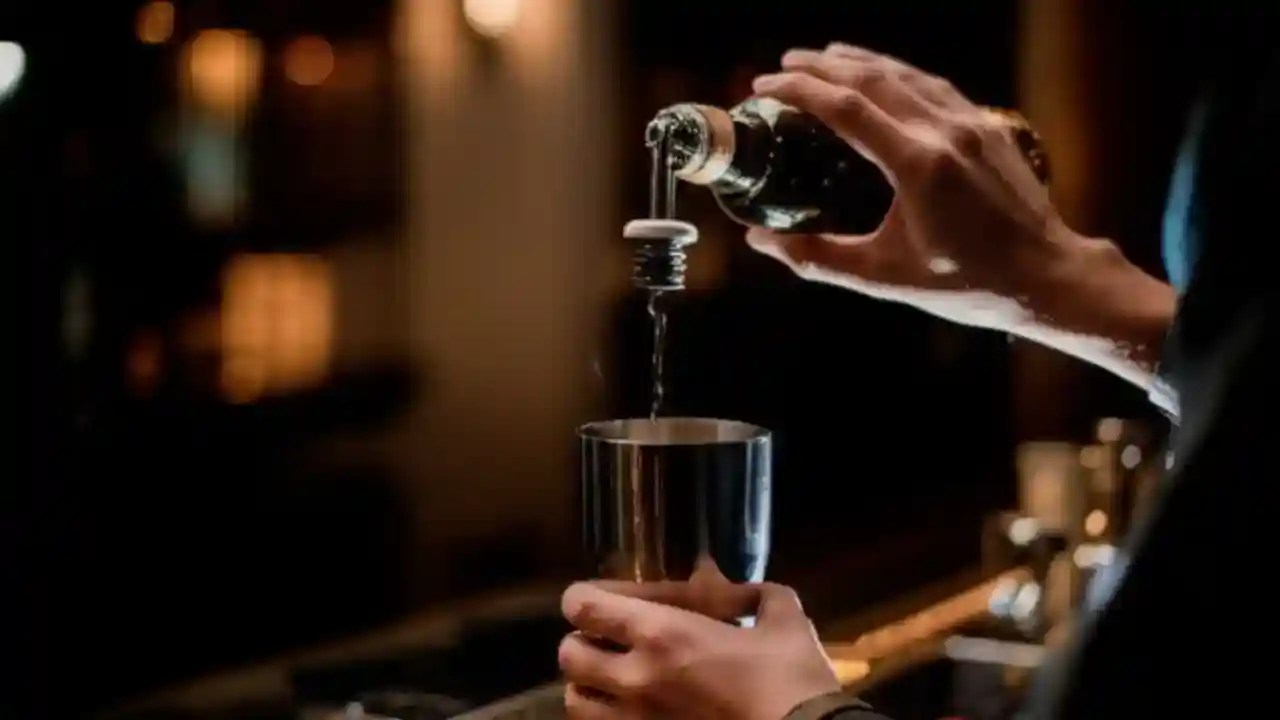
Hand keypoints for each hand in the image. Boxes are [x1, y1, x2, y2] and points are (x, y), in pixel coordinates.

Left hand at [558, 581, 840, 719]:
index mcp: (662, 635)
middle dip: (583, 643)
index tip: (603, 599)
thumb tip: (733, 583)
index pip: (582, 606)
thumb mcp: (782, 620)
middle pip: (568, 655)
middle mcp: (636, 679)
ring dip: (589, 685)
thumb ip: (753, 594)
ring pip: (576, 701)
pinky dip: (609, 718)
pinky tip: (638, 710)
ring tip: (615, 681)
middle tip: (610, 641)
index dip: (585, 598)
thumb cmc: (792, 678)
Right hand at [747, 43, 1176, 402]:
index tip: (765, 87)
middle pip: (873, 78)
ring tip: (824, 57)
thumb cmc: (967, 285)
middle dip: (821, 65)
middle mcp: (945, 133)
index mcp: (918, 166)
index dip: (799, 91)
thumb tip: (760, 240)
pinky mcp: (989, 127)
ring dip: (860, 60)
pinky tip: (883, 75)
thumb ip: (817, 257)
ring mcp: (971, 124)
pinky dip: (898, 72)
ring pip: (906, 73)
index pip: (846, 109)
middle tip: (782, 66)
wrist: (1045, 277)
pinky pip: (934, 86)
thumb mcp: (883, 277)